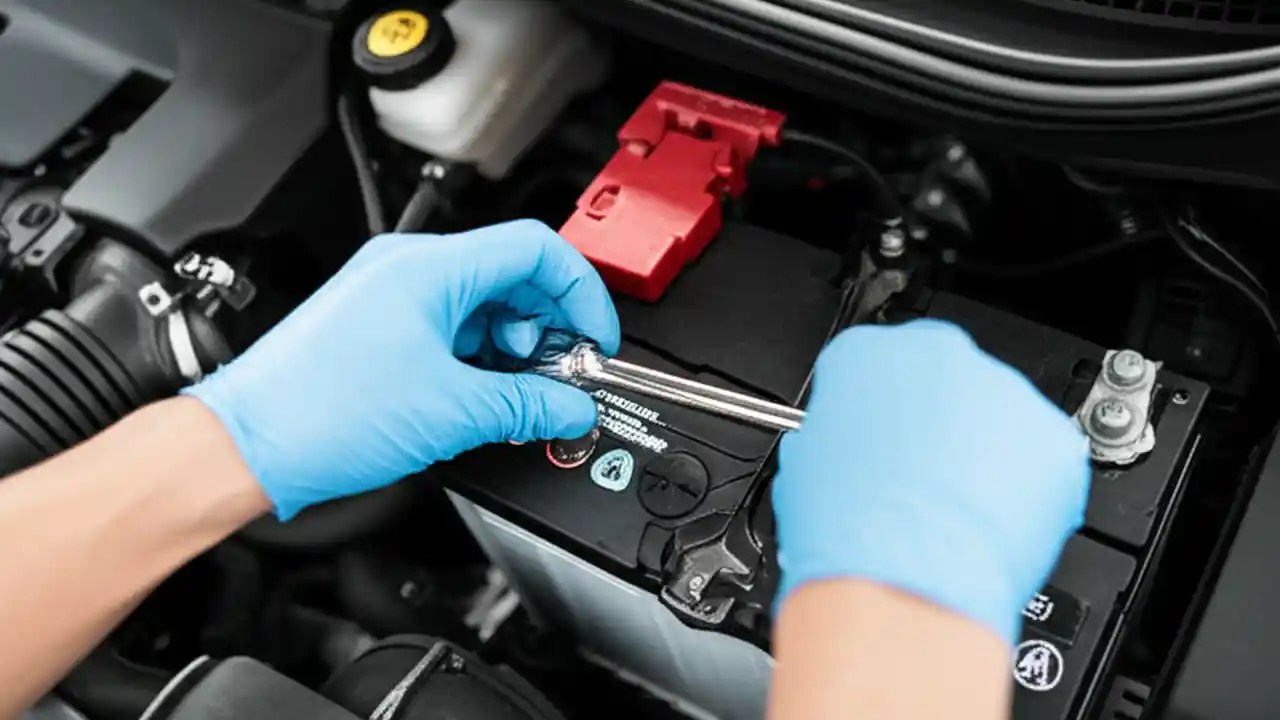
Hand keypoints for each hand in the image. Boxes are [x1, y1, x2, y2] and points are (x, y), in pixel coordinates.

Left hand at [185, 220, 619, 519]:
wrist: (246, 445)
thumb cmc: (318, 415)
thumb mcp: (451, 412)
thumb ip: (528, 404)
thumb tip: (571, 407)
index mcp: (429, 267)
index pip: (536, 250)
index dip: (581, 293)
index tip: (594, 340)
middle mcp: (407, 268)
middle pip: (512, 276)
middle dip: (547, 327)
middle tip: (562, 376)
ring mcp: (389, 293)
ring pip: (482, 303)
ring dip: (512, 347)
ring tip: (519, 394)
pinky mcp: (377, 324)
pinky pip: (450, 325)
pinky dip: (479, 357)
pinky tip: (484, 395)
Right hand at [773, 320, 1089, 643]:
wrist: (903, 581)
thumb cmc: (849, 528)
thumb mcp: (807, 463)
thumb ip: (835, 431)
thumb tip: (847, 448)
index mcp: (870, 354)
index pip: (873, 361)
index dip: (875, 406)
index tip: (879, 436)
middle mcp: (941, 358)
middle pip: (943, 380)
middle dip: (935, 423)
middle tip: (919, 476)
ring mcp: (1004, 394)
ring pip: (998, 416)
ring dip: (982, 453)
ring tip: (956, 509)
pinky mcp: (1053, 439)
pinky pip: (1042, 457)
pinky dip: (1024, 487)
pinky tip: (992, 520)